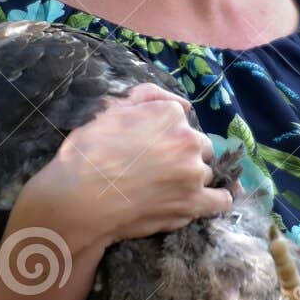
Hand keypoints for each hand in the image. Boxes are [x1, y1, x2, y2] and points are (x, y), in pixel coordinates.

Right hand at [29, 81, 236, 247]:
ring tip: (169, 189)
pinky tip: (209, 200)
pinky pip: (220, 201)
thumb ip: (148, 96)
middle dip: (183, 155)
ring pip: (205, 173)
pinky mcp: (193, 204)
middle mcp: (189, 139)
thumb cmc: (88, 153)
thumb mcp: (110, 110)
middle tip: (158, 169)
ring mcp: (193, 173)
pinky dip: (217, 200)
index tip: (151, 147)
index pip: (181, 121)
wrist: (80, 199)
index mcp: (170, 114)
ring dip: (193, 178)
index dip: (167, 135)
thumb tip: (182, 102)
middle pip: (198, 146)